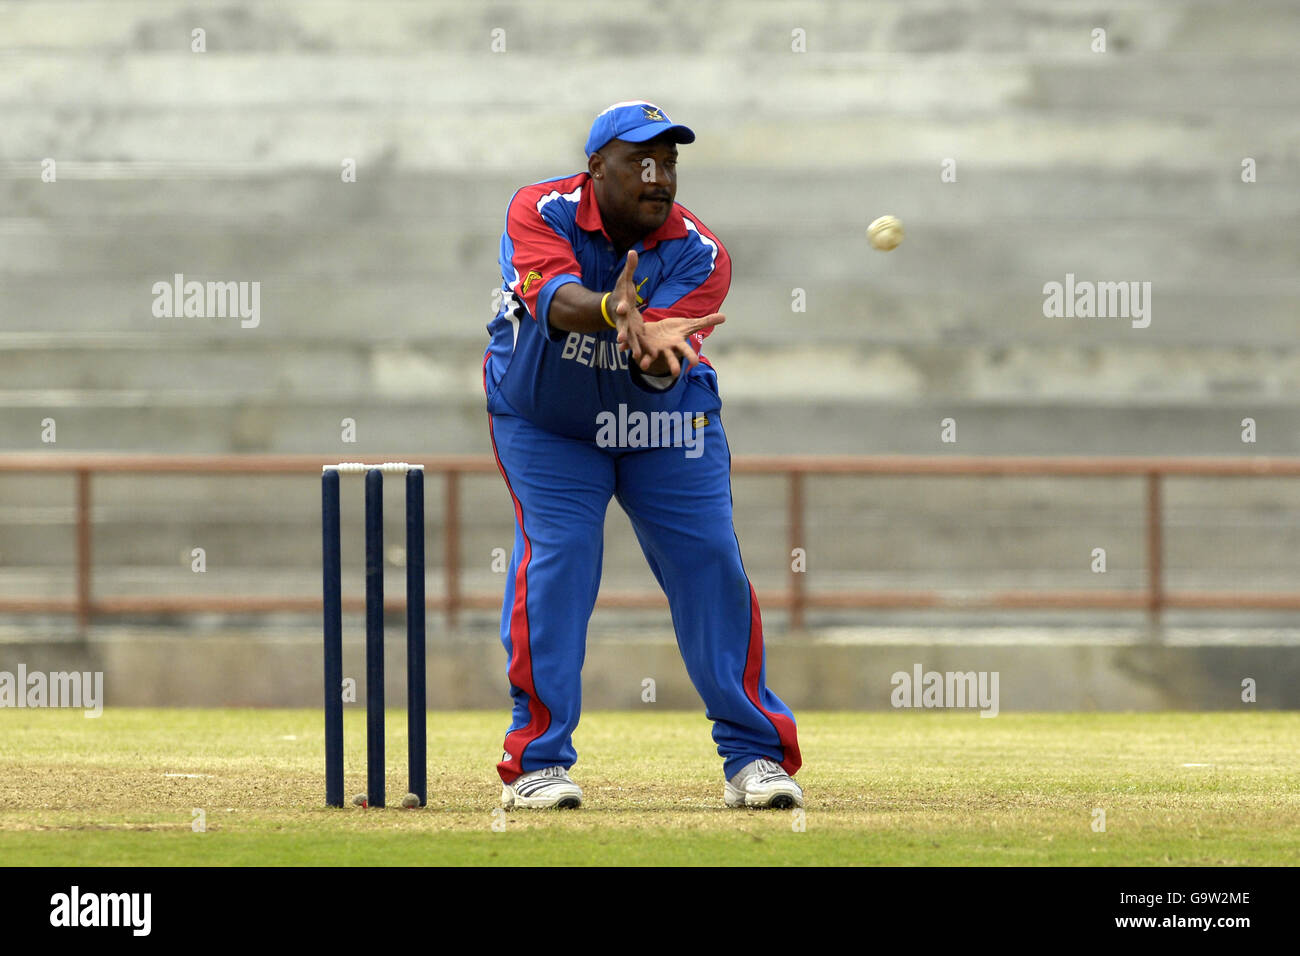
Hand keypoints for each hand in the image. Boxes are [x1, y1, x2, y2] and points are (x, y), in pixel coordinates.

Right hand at [611, 250, 645, 364]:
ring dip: (632, 346)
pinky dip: (640, 350)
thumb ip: (629, 268)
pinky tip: (643, 359)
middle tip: (620, 339)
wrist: (616, 307)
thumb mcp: (625, 279)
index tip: (621, 308)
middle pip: (621, 326)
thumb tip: (633, 251)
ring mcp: (627, 328)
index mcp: (621, 305)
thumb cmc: (621, 292)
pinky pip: (637, 343)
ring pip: (629, 339)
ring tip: (635, 355)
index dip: (620, 307)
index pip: (620, 305)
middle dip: (621, 332)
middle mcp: (622, 319)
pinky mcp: (634, 334)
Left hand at [619, 311, 725, 377]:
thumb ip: (705, 322)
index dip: (690, 356)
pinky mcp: (640, 343)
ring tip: (644, 365)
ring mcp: (652, 347)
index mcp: (676, 343)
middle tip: (676, 373)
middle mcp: (665, 348)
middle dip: (672, 364)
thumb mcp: (689, 324)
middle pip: (669, 357)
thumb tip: (725, 317)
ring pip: (649, 356)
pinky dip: (627, 347)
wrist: (656, 330)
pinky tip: (622, 349)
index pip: (685, 350)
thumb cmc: (674, 329)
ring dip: (646, 360)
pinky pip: (633, 346)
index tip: (695, 363)